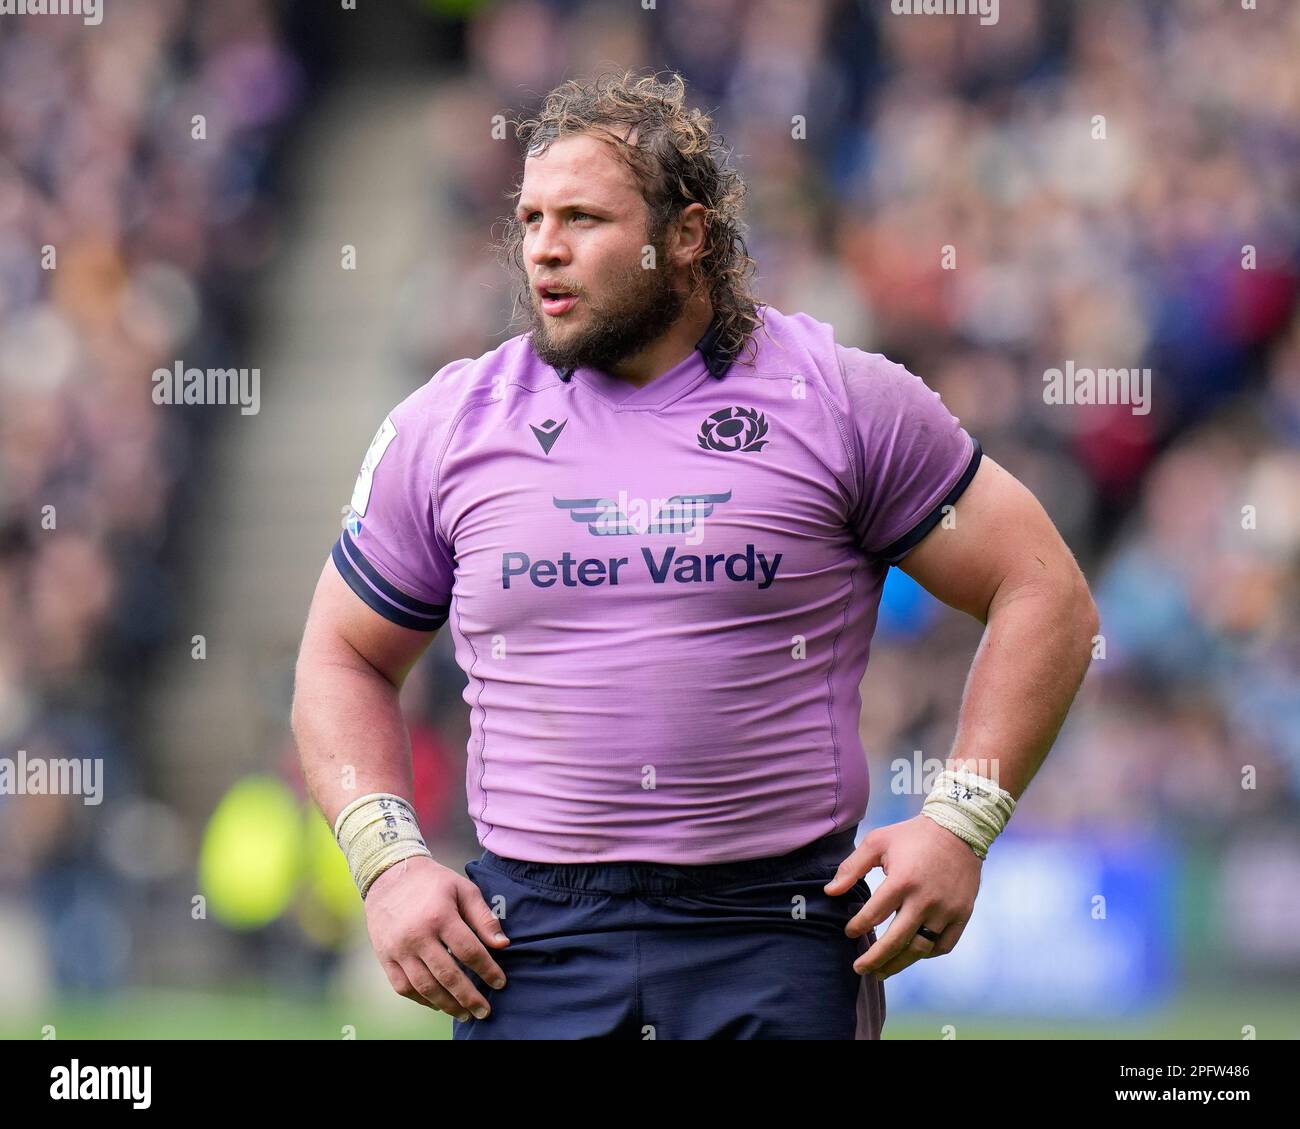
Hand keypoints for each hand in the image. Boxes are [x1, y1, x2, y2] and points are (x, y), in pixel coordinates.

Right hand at [363, 854, 510, 1019]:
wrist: (388, 876)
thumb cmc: (433, 882)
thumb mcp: (463, 889)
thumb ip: (483, 917)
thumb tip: (503, 945)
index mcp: (440, 916)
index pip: (469, 951)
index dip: (487, 970)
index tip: (500, 983)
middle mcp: (417, 935)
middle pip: (448, 975)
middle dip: (470, 997)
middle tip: (486, 1011)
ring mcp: (398, 949)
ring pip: (425, 987)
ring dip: (448, 1004)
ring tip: (465, 1014)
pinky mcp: (385, 957)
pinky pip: (404, 987)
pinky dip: (422, 1000)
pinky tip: (438, 1004)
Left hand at [823, 815, 980, 979]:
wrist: (958, 829)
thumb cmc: (912, 836)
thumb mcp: (877, 842)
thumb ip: (851, 867)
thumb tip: (830, 892)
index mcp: (902, 880)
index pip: (873, 915)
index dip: (857, 927)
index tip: (849, 932)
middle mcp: (925, 900)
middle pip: (896, 941)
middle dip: (875, 959)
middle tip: (859, 969)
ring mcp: (946, 910)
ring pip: (920, 949)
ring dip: (899, 964)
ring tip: (881, 972)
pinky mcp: (962, 914)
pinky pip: (943, 945)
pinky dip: (926, 954)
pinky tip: (911, 954)